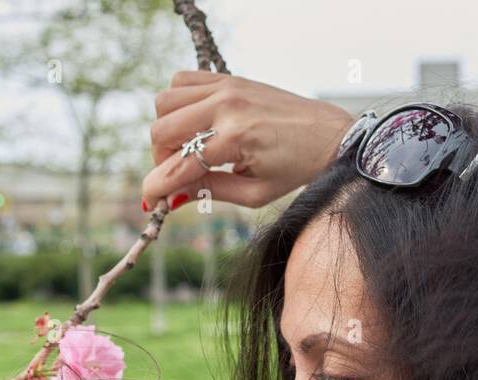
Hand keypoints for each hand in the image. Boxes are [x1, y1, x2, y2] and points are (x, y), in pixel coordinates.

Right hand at [140, 70, 353, 210]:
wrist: (327, 135)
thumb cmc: (295, 169)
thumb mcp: (254, 193)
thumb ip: (210, 191)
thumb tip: (172, 197)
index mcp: (236, 138)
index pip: (179, 165)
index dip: (157, 187)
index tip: (149, 202)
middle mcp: (227, 107)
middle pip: (162, 131)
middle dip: (160, 159)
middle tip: (178, 173)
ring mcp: (226, 87)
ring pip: (165, 103)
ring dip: (166, 130)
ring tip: (185, 148)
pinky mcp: (228, 78)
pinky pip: (181, 81)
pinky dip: (177, 103)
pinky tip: (193, 123)